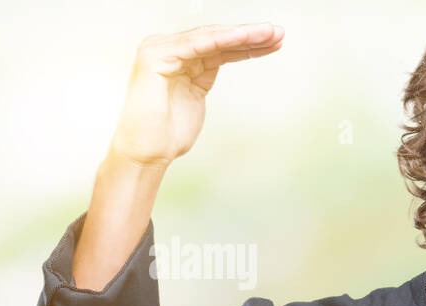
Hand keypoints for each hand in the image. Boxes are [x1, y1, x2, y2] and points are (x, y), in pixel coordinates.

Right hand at [110, 22, 283, 166]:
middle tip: (278, 33)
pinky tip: (243, 37)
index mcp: (176, 57)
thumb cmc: (168, 131)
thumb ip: (205, 74)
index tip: (274, 43)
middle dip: (249, 36)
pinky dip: (221, 40)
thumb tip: (223, 58)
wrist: (147, 151)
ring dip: (242, 34)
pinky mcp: (155, 57)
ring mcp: (159, 50)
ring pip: (209, 38)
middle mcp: (166, 49)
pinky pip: (196, 45)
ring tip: (269, 34)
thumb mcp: (196, 94)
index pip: (217, 46)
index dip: (247, 44)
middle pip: (215, 38)